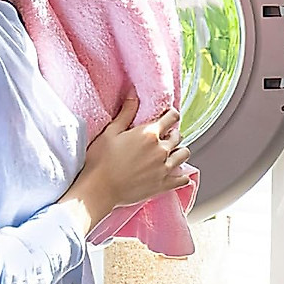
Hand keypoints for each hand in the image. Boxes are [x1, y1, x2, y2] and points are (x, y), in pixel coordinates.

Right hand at [79, 92, 192, 212]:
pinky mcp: (164, 185)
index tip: (168, 117)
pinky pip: (183, 179)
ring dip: (179, 151)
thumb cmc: (100, 160)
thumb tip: (133, 94)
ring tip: (170, 153)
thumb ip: (126, 112)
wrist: (99, 190)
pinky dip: (182, 176)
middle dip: (172, 134)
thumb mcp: (111, 132)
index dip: (170, 115)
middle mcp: (161, 150)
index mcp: (149, 134)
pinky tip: (178, 175)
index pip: (171, 117)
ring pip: (184, 154)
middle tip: (163, 136)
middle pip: (178, 136)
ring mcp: (165, 168)